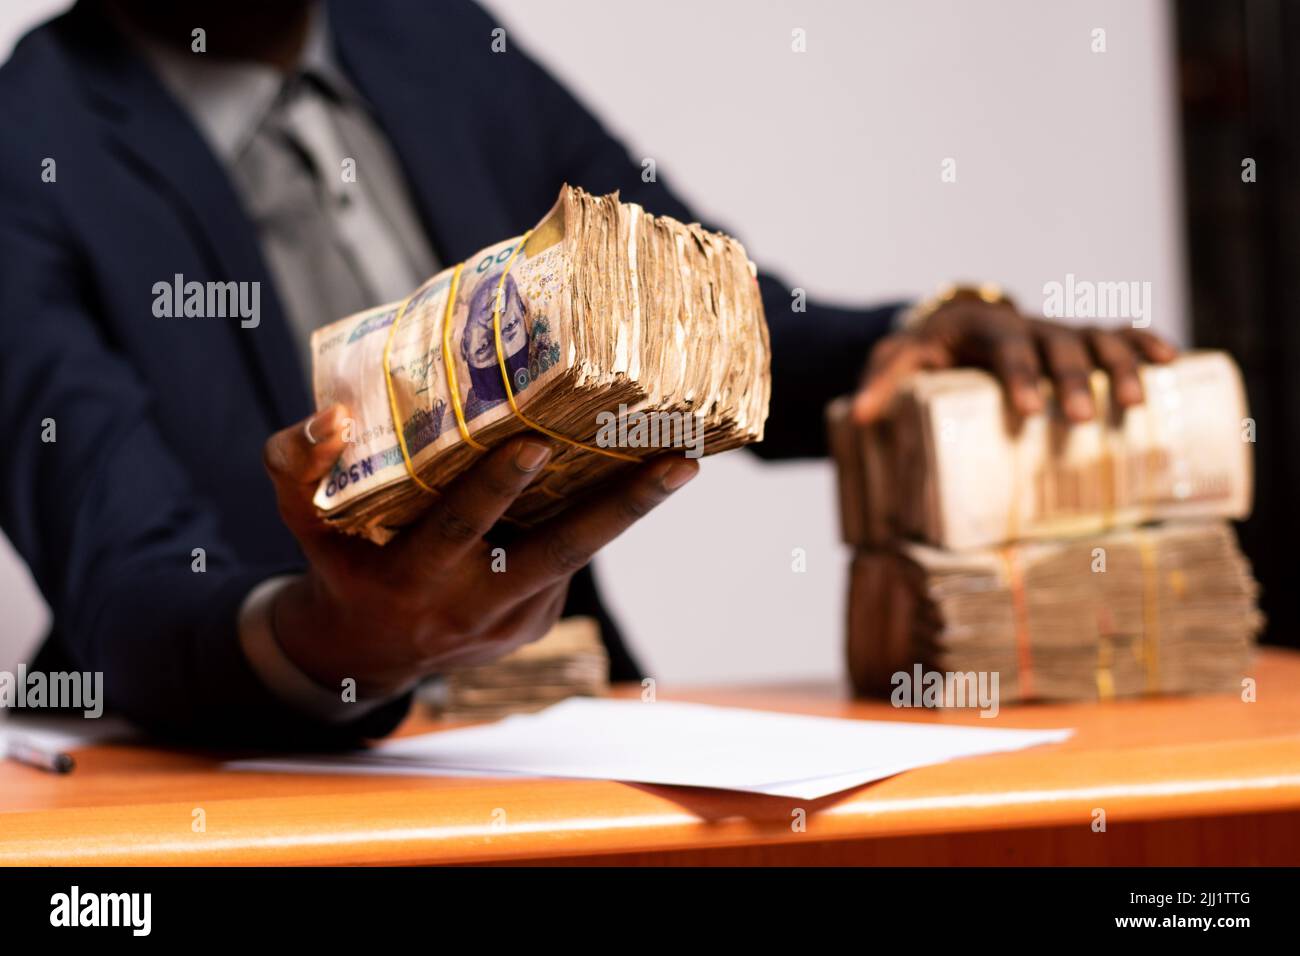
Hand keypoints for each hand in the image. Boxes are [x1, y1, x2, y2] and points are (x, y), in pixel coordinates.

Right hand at [261, 405, 698, 697]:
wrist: (367, 651)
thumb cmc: (340, 562)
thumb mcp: (303, 520)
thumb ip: (295, 466)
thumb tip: (332, 416)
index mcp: (411, 577)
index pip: (456, 528)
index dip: (495, 489)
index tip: (535, 443)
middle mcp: (471, 605)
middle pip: (557, 552)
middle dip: (618, 507)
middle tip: (672, 462)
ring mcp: (513, 620)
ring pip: (580, 556)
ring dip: (631, 510)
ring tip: (681, 460)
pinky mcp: (537, 622)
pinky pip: (569, 559)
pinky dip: (595, 515)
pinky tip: (624, 473)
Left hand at [852, 296, 1176, 424]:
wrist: (954, 327)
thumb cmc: (925, 351)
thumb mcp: (897, 361)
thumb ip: (880, 383)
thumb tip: (859, 417)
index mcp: (985, 330)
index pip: (1005, 350)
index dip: (1019, 378)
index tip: (1028, 412)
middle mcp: (1029, 327)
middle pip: (1058, 348)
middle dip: (1073, 382)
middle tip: (1080, 422)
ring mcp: (1058, 333)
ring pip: (1097, 340)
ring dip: (1119, 368)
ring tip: (1136, 406)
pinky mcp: (1079, 343)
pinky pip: (1118, 333)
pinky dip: (1145, 341)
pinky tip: (1173, 362)